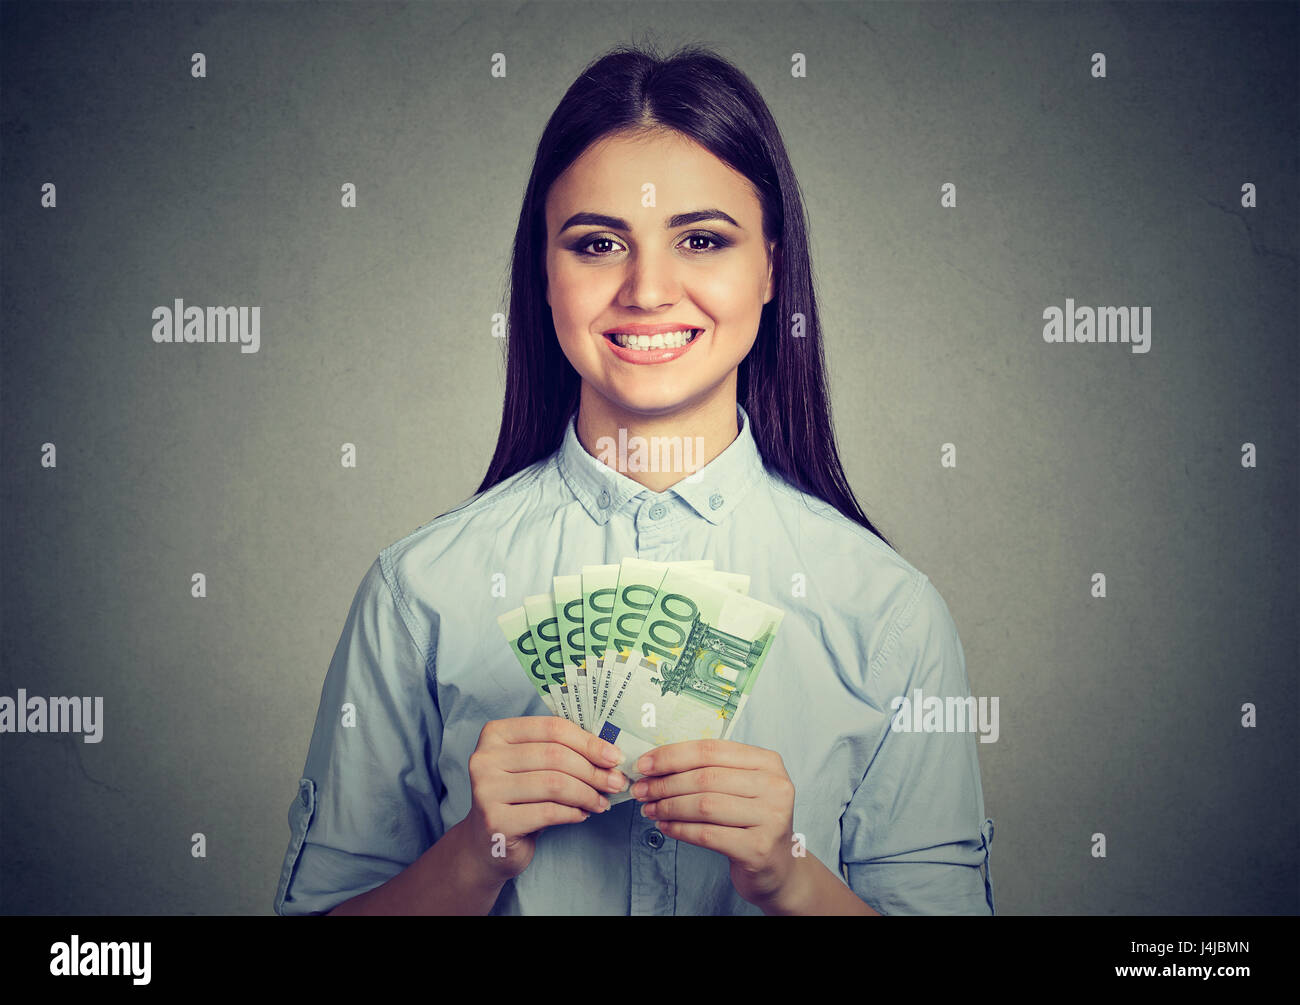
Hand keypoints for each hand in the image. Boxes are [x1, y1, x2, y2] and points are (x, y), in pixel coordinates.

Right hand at [462, 716, 628, 882]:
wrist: (487, 845)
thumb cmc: (519, 799)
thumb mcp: (534, 767)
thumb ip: (561, 751)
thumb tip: (610, 754)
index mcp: (496, 734)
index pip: (552, 728)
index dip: (588, 742)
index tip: (614, 757)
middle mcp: (485, 758)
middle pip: (555, 755)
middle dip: (593, 770)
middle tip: (615, 783)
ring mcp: (486, 790)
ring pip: (554, 784)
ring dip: (587, 794)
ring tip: (601, 802)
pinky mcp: (495, 821)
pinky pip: (548, 812)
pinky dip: (573, 813)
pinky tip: (582, 815)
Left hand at [631, 738, 797, 908]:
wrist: (777, 867)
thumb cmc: (750, 821)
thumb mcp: (739, 787)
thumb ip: (708, 770)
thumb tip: (656, 764)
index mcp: (768, 762)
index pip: (711, 749)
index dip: (673, 755)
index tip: (645, 764)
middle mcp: (775, 787)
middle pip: (706, 777)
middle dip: (665, 783)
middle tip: (641, 789)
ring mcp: (770, 818)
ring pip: (704, 805)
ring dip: (669, 806)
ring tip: (649, 809)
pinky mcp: (758, 848)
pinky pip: (707, 834)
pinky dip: (680, 829)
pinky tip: (665, 827)